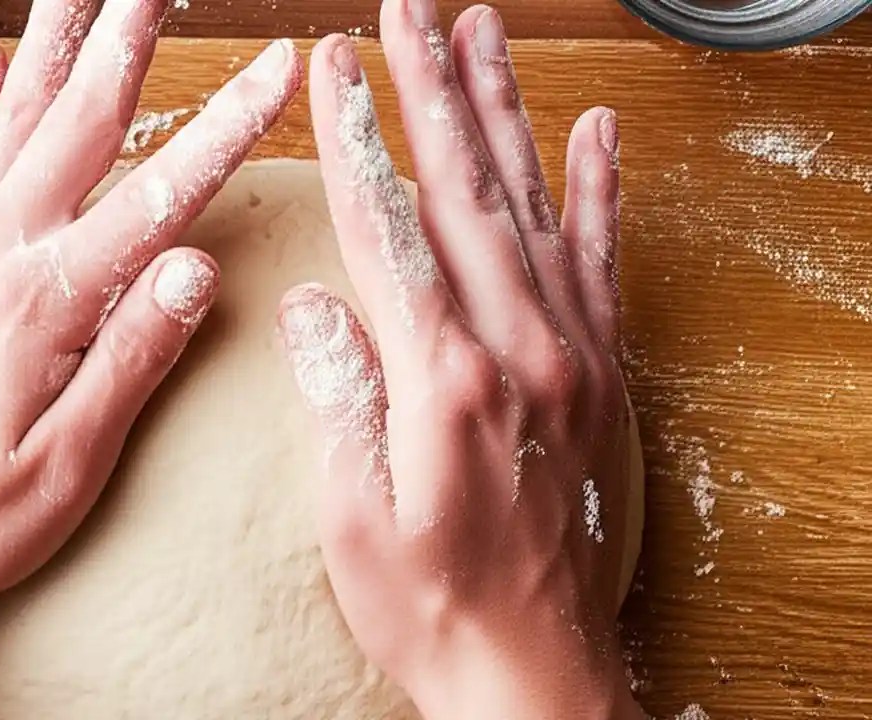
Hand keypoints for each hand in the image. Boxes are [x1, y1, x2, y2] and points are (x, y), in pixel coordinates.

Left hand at [0, 5, 301, 614]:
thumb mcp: (74, 459)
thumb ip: (135, 354)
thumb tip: (196, 265)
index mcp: (43, 303)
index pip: (159, 195)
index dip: (225, 126)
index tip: (278, 71)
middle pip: (76, 125)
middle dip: (126, 43)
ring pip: (11, 121)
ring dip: (53, 46)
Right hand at [280, 4, 642, 719]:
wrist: (536, 674)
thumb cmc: (433, 606)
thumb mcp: (355, 520)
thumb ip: (338, 400)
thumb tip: (313, 303)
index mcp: (446, 380)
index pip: (392, 228)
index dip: (361, 138)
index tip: (337, 65)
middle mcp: (520, 349)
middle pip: (467, 192)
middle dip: (432, 89)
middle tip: (409, 11)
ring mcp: (570, 355)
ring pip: (536, 205)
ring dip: (505, 113)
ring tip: (482, 34)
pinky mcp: (597, 373)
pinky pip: (602, 263)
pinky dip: (599, 191)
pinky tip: (595, 132)